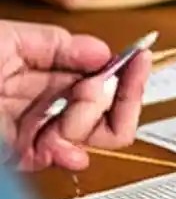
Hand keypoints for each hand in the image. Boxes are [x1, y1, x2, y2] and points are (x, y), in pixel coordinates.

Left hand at [0, 20, 149, 170]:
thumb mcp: (8, 40)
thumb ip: (55, 43)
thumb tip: (103, 53)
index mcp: (42, 72)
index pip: (100, 75)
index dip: (124, 70)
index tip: (140, 58)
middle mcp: (46, 101)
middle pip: (110, 108)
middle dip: (109, 98)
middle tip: (90, 88)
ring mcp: (39, 130)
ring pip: (97, 133)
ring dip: (86, 123)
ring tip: (59, 117)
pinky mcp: (26, 156)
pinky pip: (67, 159)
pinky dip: (70, 154)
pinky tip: (58, 146)